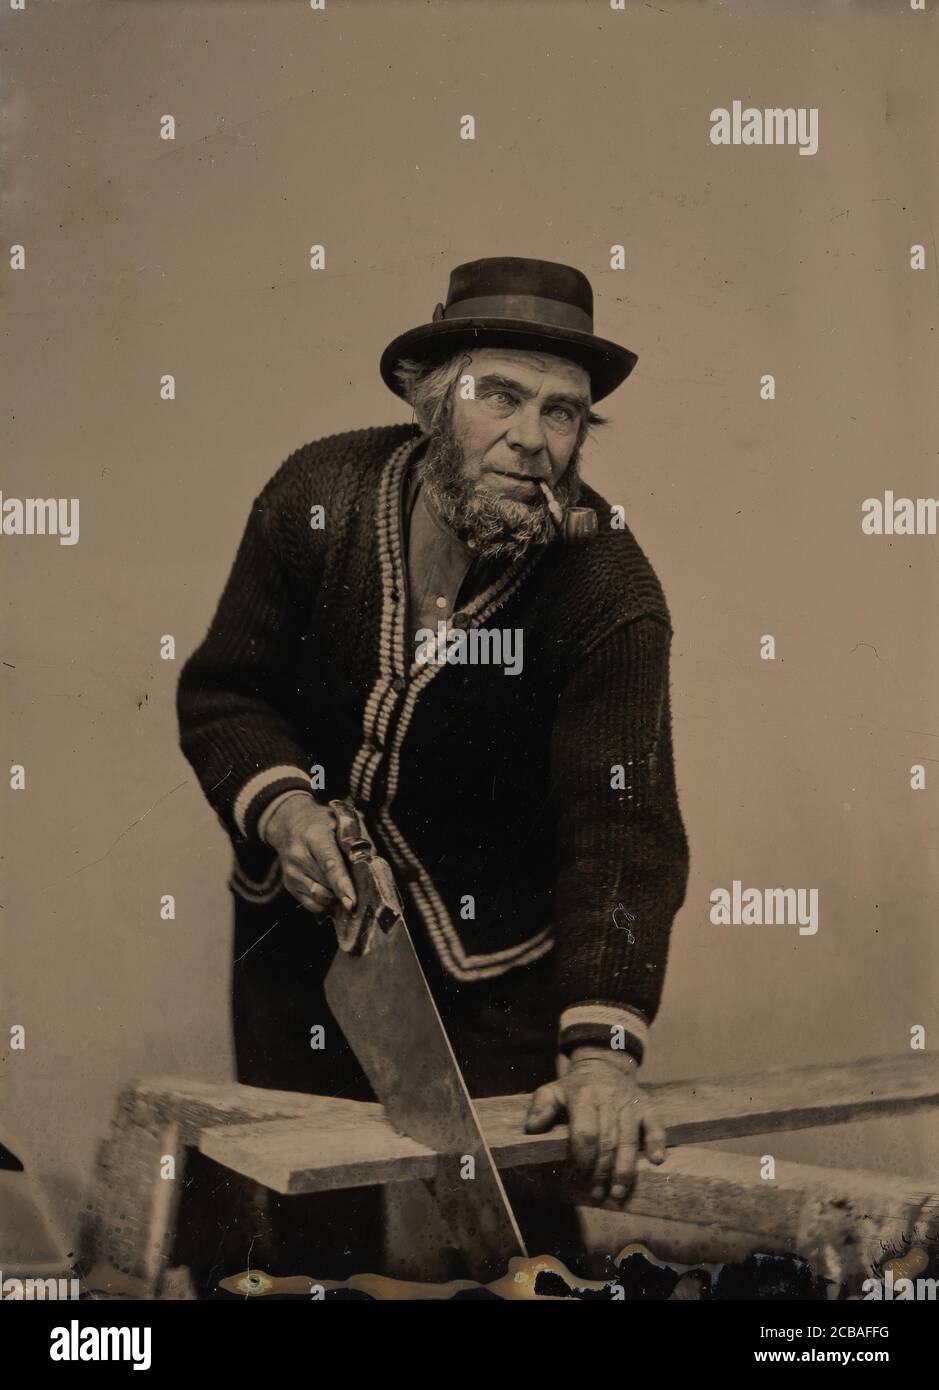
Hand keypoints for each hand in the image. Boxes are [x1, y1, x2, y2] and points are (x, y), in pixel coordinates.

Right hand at [264, 795, 356, 916]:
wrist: (290, 824)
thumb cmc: (322, 823)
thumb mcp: (341, 821)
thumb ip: (358, 841)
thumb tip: (371, 864)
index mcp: (314, 837)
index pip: (330, 864)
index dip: (342, 884)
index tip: (352, 900)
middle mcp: (298, 856)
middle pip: (326, 884)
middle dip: (345, 890)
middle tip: (357, 884)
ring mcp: (291, 872)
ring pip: (320, 897)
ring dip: (335, 896)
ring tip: (342, 883)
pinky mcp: (289, 885)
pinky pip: (312, 905)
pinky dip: (326, 902)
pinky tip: (331, 889)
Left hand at [524, 1046, 666, 1202]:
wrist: (604, 1064)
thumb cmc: (575, 1086)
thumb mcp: (553, 1090)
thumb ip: (541, 1107)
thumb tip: (532, 1128)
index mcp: (583, 1096)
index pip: (584, 1133)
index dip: (581, 1159)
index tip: (576, 1179)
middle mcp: (608, 1099)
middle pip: (607, 1142)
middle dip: (601, 1172)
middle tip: (596, 1194)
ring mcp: (629, 1104)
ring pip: (629, 1140)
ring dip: (624, 1169)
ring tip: (618, 1192)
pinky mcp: (646, 1106)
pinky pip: (655, 1125)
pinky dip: (657, 1142)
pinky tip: (657, 1161)